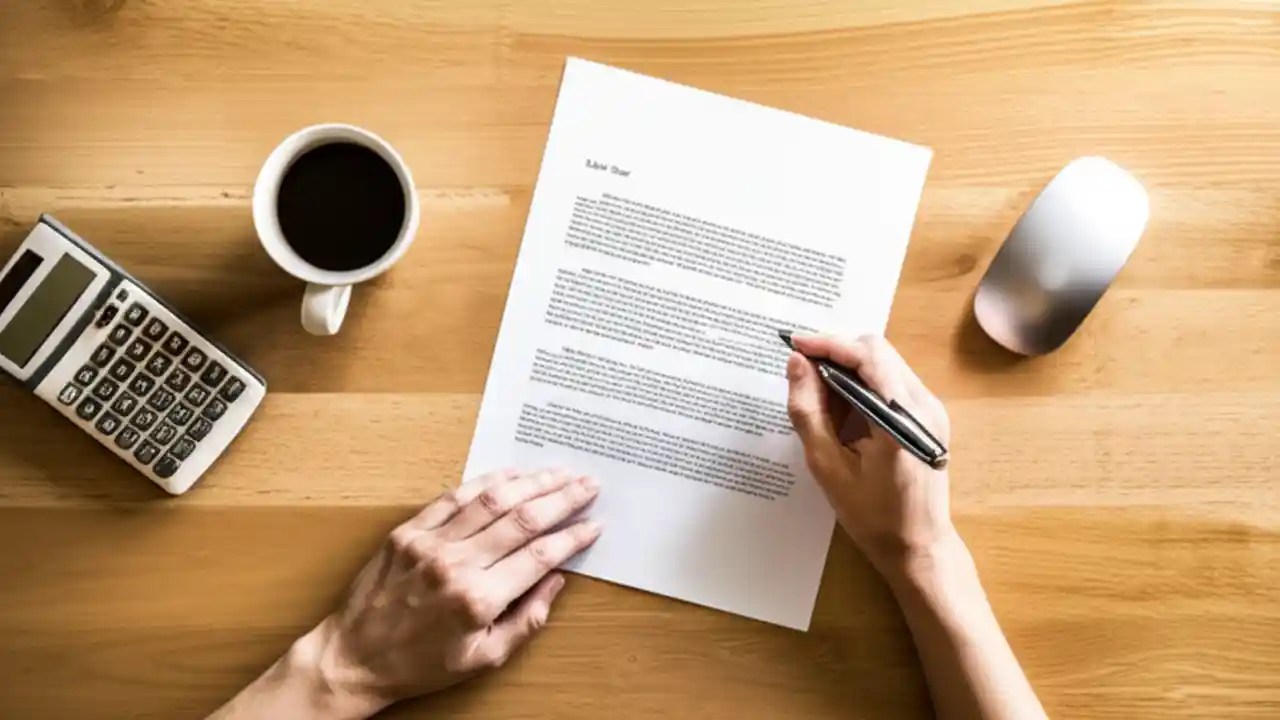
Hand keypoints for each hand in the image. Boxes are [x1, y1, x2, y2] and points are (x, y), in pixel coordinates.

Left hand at [290, 468, 600, 717]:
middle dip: (562, 499)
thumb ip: (526, 620)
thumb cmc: (420, 665)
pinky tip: (511, 474)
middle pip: (523, 519)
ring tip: (560, 472)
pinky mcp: (408, 531)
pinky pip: (454, 496)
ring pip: (492, 500)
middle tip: (589, 486)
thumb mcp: (483, 659)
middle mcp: (455, 565)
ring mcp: (429, 543)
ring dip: (531, 482)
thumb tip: (556, 580)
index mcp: (477, 600)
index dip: (572, 538)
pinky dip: (486, 482)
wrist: (353, 658)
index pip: (539, 556)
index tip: (594, 525)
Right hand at [785, 334, 954, 574]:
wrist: (918, 545)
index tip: (794, 345)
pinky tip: (840, 403)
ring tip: (816, 389)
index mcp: (902, 418)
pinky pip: (891, 381)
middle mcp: (924, 404)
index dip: (828, 343)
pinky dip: (862, 381)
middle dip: (836, 351)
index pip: (867, 356)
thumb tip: (797, 364)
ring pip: (884, 362)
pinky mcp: (928, 416)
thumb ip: (809, 411)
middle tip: (800, 368)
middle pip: (877, 351)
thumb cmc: (871, 516)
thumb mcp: (827, 466)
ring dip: (848, 365)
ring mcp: (931, 408)